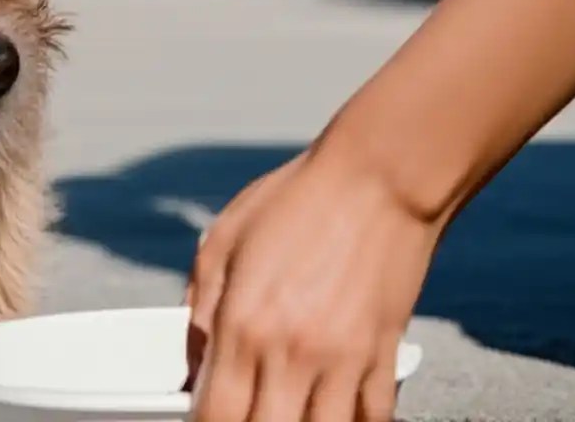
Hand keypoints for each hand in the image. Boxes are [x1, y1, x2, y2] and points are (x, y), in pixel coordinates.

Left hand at [185, 150, 440, 421]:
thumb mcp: (222, 243)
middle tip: (241, 414)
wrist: (378, 177)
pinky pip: (371, 421)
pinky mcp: (384, 356)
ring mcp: (342, 360)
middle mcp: (292, 352)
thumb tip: (191, 367)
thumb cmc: (296, 200)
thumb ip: (198, 311)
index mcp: (243, 324)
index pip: (217, 415)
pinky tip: (329, 414)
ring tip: (283, 412)